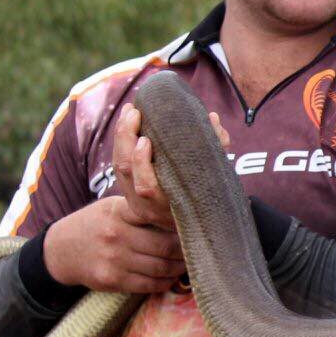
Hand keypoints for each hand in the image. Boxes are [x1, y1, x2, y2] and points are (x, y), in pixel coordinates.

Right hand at [41, 196, 185, 293]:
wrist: (61, 250)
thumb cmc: (96, 224)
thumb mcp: (113, 207)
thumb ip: (140, 210)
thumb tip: (180, 212)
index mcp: (118, 212)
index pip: (157, 216)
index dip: (181, 224)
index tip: (196, 226)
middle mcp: (116, 236)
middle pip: (165, 247)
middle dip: (186, 250)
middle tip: (200, 249)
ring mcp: (113, 260)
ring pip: (160, 268)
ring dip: (179, 268)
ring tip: (189, 263)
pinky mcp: (112, 280)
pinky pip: (147, 285)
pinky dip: (165, 282)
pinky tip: (172, 277)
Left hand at [113, 102, 229, 231]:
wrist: (190, 225)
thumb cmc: (208, 195)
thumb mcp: (215, 178)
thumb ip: (217, 149)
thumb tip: (213, 118)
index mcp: (168, 206)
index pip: (146, 186)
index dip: (141, 163)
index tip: (146, 140)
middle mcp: (147, 205)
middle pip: (126, 171)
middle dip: (126, 139)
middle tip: (134, 113)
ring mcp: (134, 199)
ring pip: (118, 166)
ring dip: (121, 136)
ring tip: (130, 111)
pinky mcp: (128, 190)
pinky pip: (118, 164)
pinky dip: (121, 141)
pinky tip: (126, 121)